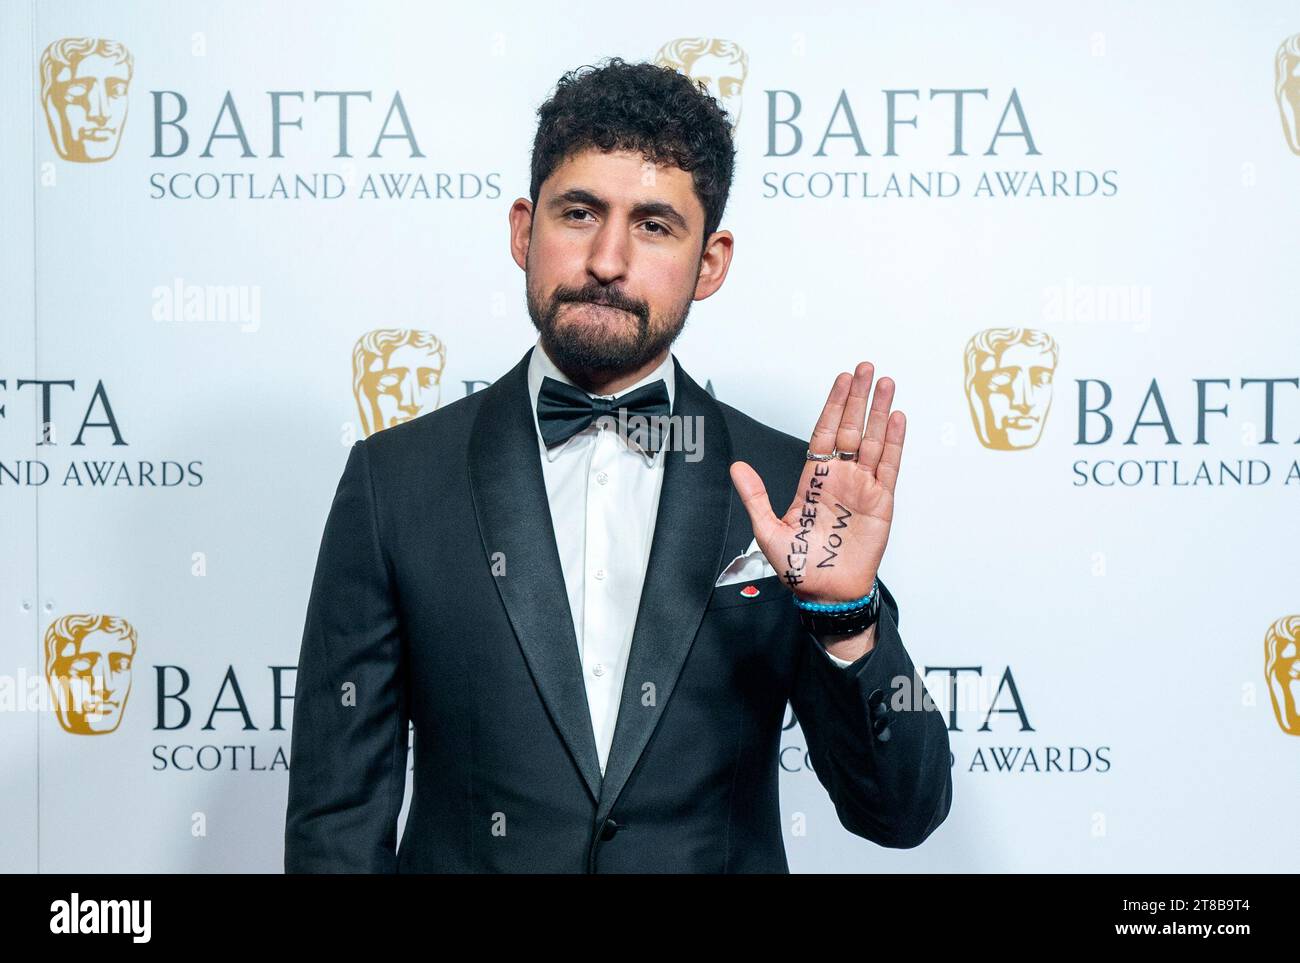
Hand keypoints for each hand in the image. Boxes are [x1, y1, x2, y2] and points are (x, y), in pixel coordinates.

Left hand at [730, 362, 904, 603]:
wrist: (826, 594)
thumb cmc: (799, 567)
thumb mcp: (768, 530)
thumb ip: (755, 496)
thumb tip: (736, 468)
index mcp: (814, 480)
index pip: (825, 433)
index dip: (833, 406)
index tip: (841, 381)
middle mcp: (840, 478)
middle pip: (851, 428)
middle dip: (858, 398)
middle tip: (866, 369)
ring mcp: (862, 488)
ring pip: (873, 441)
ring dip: (880, 412)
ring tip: (886, 384)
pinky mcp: (881, 502)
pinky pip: (889, 466)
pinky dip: (894, 442)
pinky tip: (897, 419)